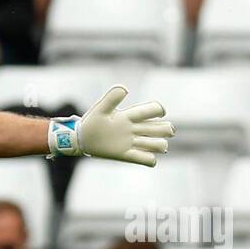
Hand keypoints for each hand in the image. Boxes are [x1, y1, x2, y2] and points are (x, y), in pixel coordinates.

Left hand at [52, 85, 174, 166]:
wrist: (81, 139)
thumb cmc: (91, 122)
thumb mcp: (100, 109)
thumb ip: (112, 98)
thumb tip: (126, 88)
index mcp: (130, 116)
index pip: (152, 110)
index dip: (159, 110)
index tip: (160, 112)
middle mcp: (134, 129)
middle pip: (159, 128)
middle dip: (166, 129)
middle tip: (168, 131)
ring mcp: (130, 142)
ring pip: (155, 144)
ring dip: (160, 145)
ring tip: (156, 146)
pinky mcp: (125, 155)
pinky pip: (143, 159)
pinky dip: (150, 160)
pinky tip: (150, 159)